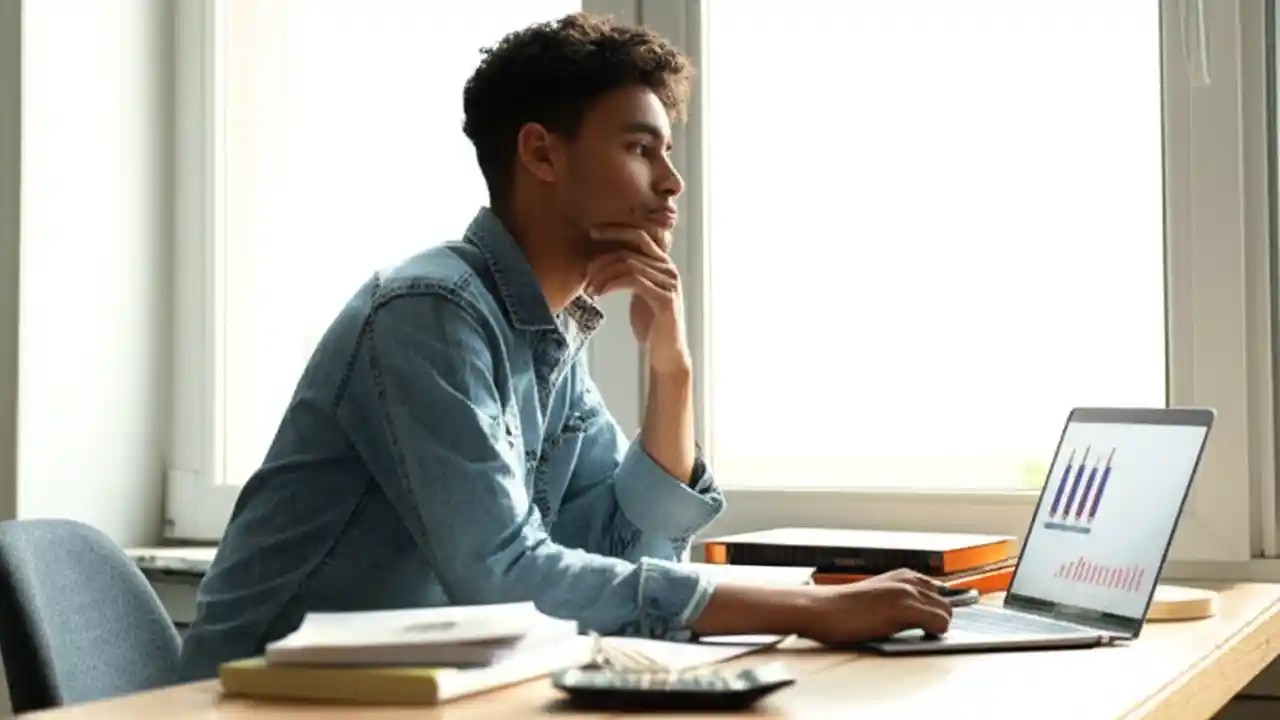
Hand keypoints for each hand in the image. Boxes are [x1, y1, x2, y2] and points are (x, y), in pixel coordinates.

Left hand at [584, 225, 690, 374]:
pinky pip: (633, 281)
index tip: (592, 232)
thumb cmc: (651, 323)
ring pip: (629, 264)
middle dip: (604, 254)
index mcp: (664, 264)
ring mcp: (669, 284)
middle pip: (632, 248)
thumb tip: (605, 260)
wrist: (666, 353)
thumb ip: (631, 274)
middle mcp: (669, 270)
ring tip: (589, 289)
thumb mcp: (640, 292)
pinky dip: (612, 284)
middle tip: (584, 270)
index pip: (640, 236)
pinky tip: (600, 293)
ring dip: (603, 275)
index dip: (616, 230)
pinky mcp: (665, 299)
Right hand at [799, 569, 951, 646]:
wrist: (821, 609)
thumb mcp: (875, 596)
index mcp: (901, 575)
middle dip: (938, 619)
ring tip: (919, 636)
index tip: (931, 620)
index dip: (935, 608)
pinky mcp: (906, 609)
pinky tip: (920, 637)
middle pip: (945, 602)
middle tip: (923, 632)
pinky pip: (940, 623)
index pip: (938, 590)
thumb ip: (896, 600)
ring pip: (946, 612)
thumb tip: (916, 616)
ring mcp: (907, 593)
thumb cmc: (841, 608)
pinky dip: (935, 633)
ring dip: (937, 627)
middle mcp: (907, 580)